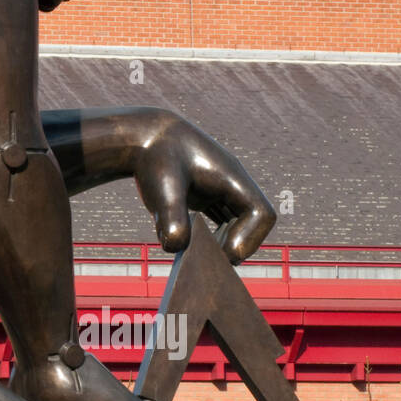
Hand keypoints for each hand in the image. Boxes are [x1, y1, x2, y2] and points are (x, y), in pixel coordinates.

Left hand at [134, 112, 275, 262]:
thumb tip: (176, 247)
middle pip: (253, 222)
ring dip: (223, 242)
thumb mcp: (161, 188)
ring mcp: (219, 189)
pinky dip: (208, 236)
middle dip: (236, 244)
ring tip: (194, 255)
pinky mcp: (204, 195)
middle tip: (207, 262)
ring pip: (237, 223)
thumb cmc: (153, 157)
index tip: (224, 253)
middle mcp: (231, 183)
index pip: (262, 213)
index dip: (250, 238)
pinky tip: (183, 241)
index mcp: (231, 177)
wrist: (139, 137)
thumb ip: (171, 217)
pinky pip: (219, 221)